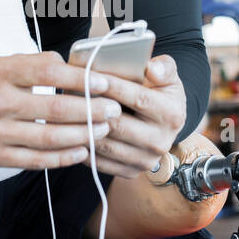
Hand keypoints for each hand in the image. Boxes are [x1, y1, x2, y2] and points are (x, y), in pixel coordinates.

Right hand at [0, 52, 123, 170]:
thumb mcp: (0, 63)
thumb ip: (34, 63)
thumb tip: (70, 64)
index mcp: (0, 72)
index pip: (48, 73)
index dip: (80, 79)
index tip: (104, 83)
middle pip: (53, 108)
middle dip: (90, 110)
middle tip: (114, 110)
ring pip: (49, 137)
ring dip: (83, 135)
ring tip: (104, 129)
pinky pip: (37, 160)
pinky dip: (63, 157)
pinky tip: (82, 151)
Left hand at [81, 53, 185, 178]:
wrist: (164, 126)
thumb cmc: (160, 94)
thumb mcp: (168, 77)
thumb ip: (164, 67)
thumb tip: (153, 68)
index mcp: (172, 115)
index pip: (138, 99)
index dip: (113, 87)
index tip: (90, 75)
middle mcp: (161, 141)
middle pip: (119, 125)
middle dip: (92, 109)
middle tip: (69, 94)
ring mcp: (146, 160)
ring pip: (106, 145)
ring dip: (83, 130)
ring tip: (65, 113)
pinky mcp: (131, 172)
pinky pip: (100, 162)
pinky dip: (83, 147)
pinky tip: (70, 132)